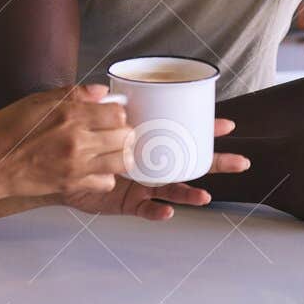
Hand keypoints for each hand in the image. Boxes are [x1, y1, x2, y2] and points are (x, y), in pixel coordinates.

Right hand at [0, 85, 130, 202]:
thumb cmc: (7, 131)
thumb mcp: (37, 100)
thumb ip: (74, 94)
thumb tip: (102, 92)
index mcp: (70, 116)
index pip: (118, 114)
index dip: (117, 113)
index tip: (109, 115)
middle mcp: (78, 141)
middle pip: (126, 137)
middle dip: (124, 133)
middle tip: (113, 133)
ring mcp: (77, 166)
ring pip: (123, 161)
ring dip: (120, 155)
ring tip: (110, 151)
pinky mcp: (72, 185)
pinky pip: (106, 183)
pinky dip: (106, 176)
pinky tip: (96, 168)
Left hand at [61, 118, 251, 220]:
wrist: (62, 169)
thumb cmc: (85, 146)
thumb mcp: (99, 122)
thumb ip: (106, 107)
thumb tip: (112, 91)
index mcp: (154, 145)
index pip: (185, 134)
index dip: (206, 130)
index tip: (227, 125)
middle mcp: (154, 165)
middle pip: (191, 164)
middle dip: (217, 163)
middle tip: (241, 162)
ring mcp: (145, 186)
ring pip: (175, 189)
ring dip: (191, 193)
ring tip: (205, 196)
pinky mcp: (130, 203)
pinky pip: (147, 209)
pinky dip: (158, 212)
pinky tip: (167, 211)